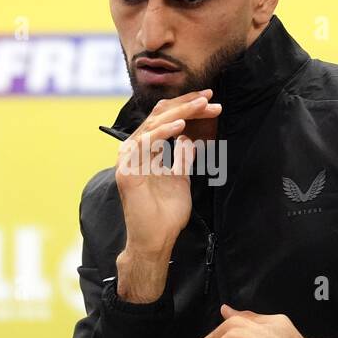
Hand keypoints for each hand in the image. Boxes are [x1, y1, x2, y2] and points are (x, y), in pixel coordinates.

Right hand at [114, 89, 221, 255]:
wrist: (156, 240)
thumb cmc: (166, 214)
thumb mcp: (180, 179)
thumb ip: (182, 159)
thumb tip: (189, 140)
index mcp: (145, 151)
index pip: (164, 119)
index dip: (185, 107)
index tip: (209, 99)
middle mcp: (134, 151)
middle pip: (159, 117)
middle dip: (186, 104)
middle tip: (209, 96)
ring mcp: (128, 160)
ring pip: (154, 125)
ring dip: (179, 112)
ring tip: (201, 105)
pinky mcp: (127, 172)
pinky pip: (145, 144)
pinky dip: (163, 132)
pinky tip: (181, 125)